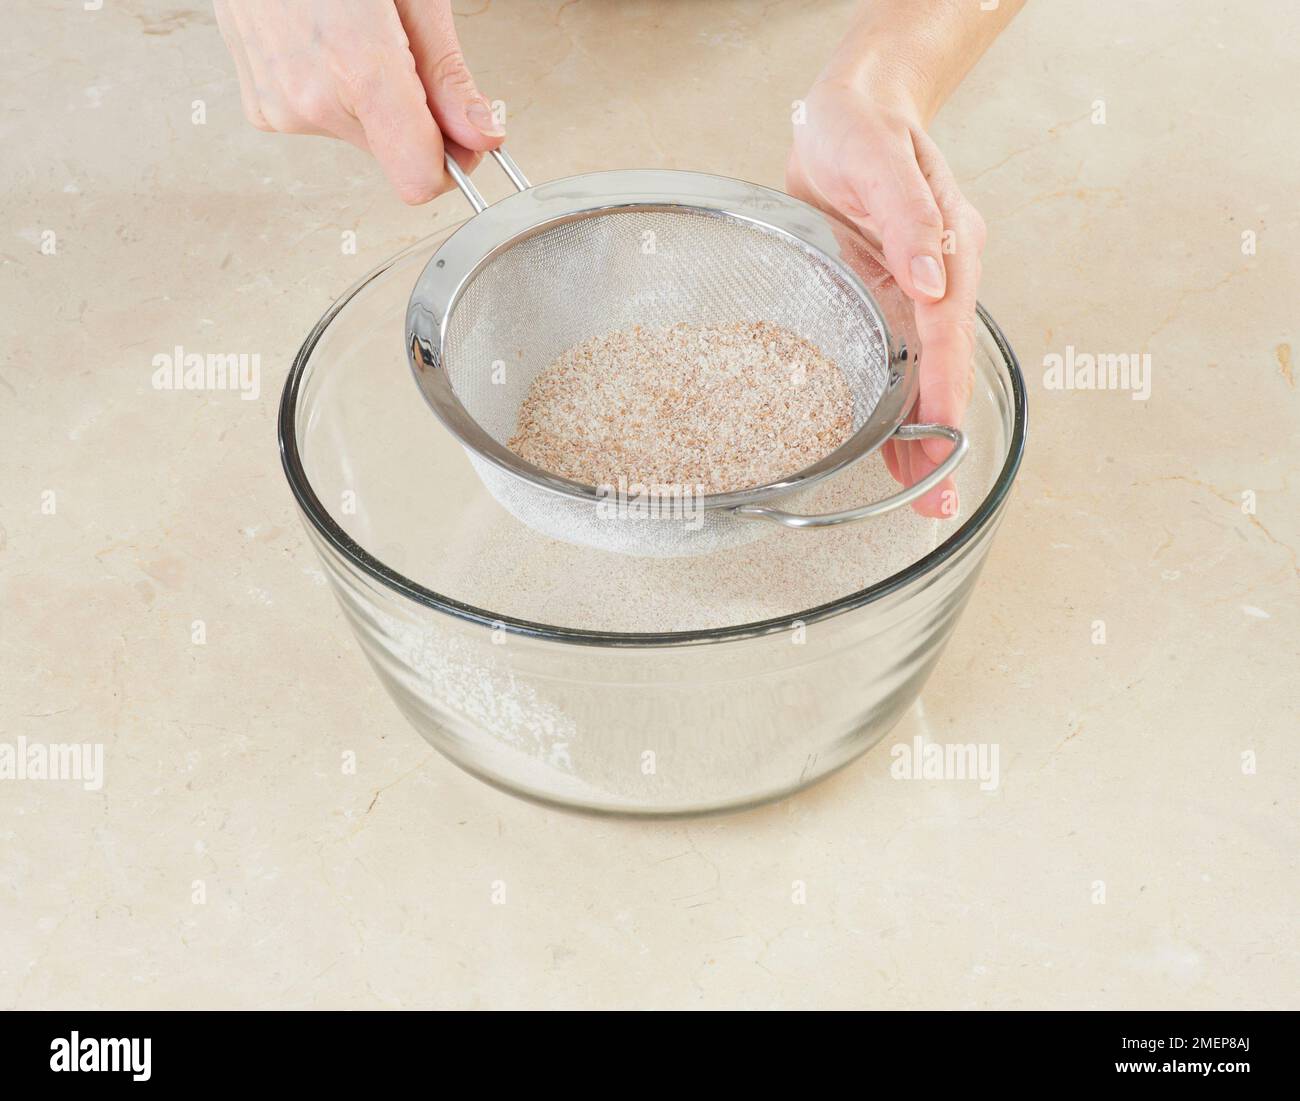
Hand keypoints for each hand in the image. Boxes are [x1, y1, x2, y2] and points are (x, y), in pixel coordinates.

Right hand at [214, 0, 503, 202]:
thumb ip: (446, 75)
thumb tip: (482, 136)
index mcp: (356, 68)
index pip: (419, 178)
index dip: (450, 160)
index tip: (461, 133)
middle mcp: (309, 99)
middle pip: (394, 154)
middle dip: (410, 115)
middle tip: (399, 49)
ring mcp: (279, 106)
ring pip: (361, 138)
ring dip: (371, 101)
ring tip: (353, 35)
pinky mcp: (261, 108)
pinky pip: (324, 123)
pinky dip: (335, 93)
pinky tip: (326, 44)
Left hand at [786, 78, 984, 517]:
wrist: (847, 113)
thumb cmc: (861, 129)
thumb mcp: (880, 161)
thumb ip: (908, 220)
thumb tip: (932, 280)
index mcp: (947, 249)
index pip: (946, 334)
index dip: (942, 393)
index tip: (940, 442)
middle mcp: (937, 279)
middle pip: (943, 370)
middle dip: (942, 438)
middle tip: (935, 502)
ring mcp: (914, 293)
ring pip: (922, 377)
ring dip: (921, 437)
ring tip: (918, 497)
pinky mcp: (885, 299)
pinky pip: (895, 362)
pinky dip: (895, 408)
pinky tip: (890, 448)